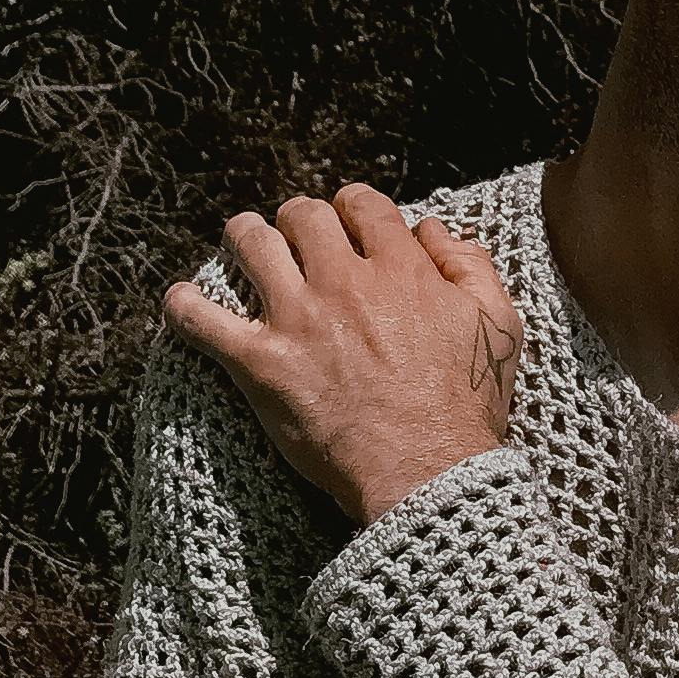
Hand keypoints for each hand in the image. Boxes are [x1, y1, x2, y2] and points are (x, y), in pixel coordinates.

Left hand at [165, 187, 519, 525]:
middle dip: (295, 220)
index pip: (361, 203)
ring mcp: (298, 320)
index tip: (347, 224)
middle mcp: (345, 282)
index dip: (351, 207)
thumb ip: (472, 267)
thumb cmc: (467, 408)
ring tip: (242, 245)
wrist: (427, 474)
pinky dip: (183, 307)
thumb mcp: (498, 326)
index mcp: (401, 269)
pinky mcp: (260, 364)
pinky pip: (201, 321)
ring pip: (250, 244)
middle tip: (293, 238)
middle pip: (302, 216)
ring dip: (243, 237)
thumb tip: (436, 230)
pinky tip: (181, 303)